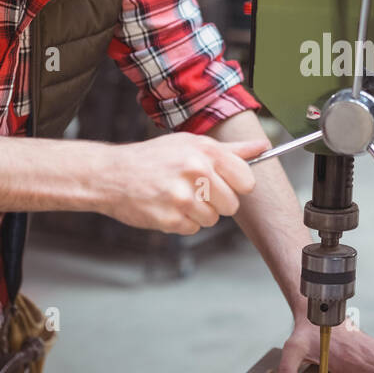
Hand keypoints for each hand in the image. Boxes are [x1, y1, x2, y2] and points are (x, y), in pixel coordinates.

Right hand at [103, 133, 267, 233]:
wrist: (111, 175)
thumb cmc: (153, 158)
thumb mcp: (190, 143)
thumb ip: (231, 149)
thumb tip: (263, 146)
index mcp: (204, 151)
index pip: (246, 179)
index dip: (237, 185)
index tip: (226, 183)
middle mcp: (195, 172)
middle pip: (232, 204)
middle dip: (217, 201)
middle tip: (195, 190)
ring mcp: (182, 197)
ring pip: (213, 219)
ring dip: (199, 213)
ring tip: (178, 197)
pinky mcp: (169, 219)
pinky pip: (193, 229)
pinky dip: (183, 222)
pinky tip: (167, 207)